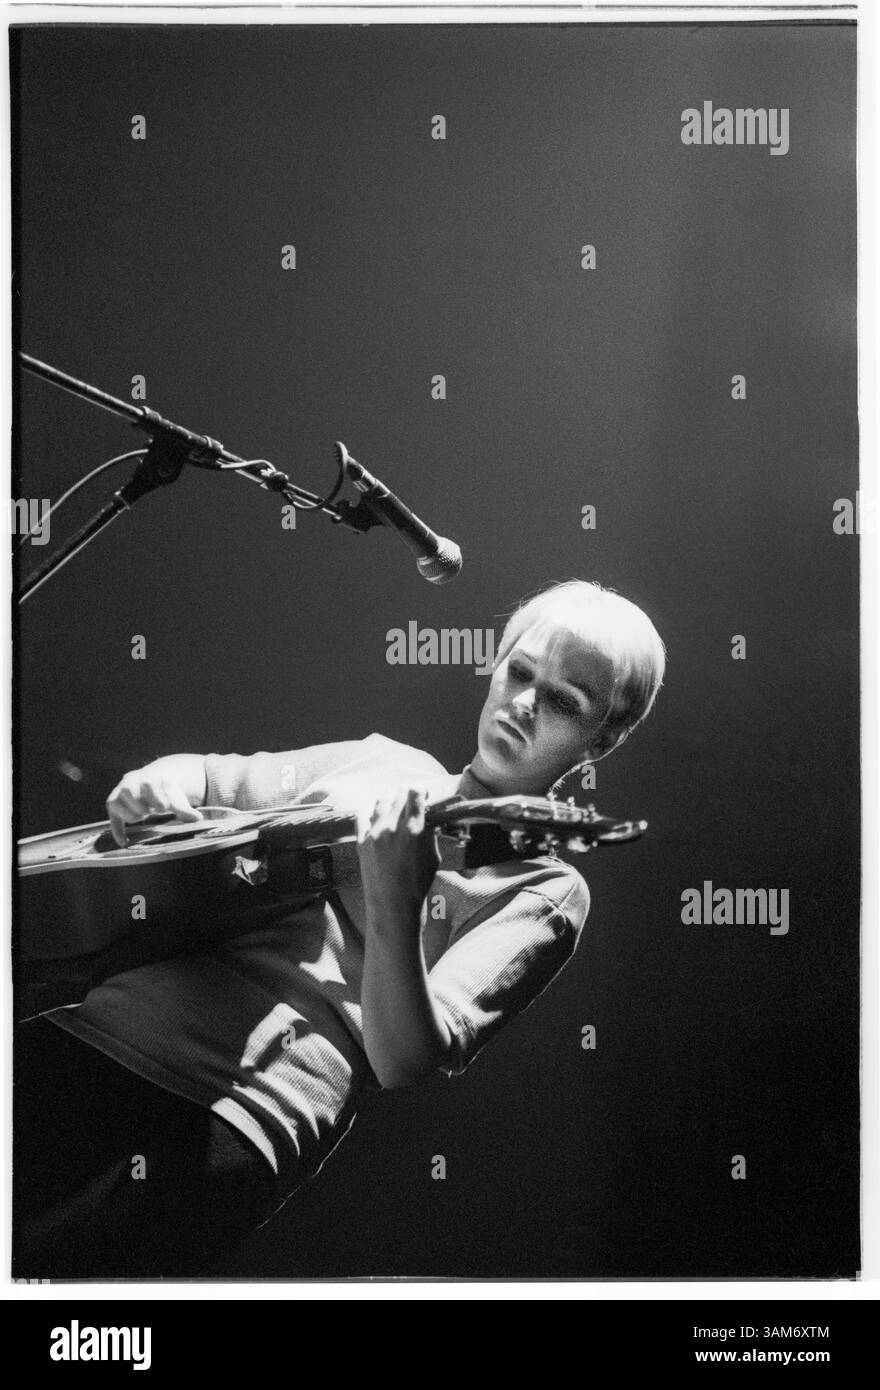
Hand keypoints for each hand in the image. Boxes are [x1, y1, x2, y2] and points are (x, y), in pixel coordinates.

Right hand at [106, 764, 202, 846]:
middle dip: (143, 806)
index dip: (157, 798)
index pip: (148, 784)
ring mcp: (119, 792)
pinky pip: (111, 816)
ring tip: (143, 815)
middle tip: (151, 811)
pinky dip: (117, 830)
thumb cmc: (164, 793)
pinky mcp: (113, 805)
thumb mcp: (175, 798)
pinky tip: (125, 842)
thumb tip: (199, 819)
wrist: (151, 784)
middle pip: (129, 792)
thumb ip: (185, 808)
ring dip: (132, 814)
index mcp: (147, 777)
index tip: (165, 807)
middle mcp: (130, 782)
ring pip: (116, 803)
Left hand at [356, 788, 440, 919]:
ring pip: (381, 801)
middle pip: (398, 794)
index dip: (420, 790)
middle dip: (406, 794)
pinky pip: (362, 814)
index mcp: (414, 829)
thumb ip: (430, 834)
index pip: (415, 793)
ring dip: (390, 798)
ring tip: (394, 803)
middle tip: (411, 799)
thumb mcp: (433, 857)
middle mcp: (392, 827)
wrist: (392, 907)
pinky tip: (374, 809)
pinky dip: (370, 808)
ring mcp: (374, 833)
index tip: (423, 794)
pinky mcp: (361, 841)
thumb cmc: (418, 886)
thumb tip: (428, 820)